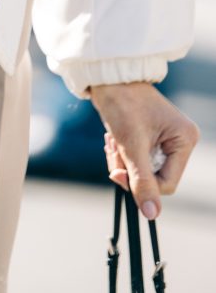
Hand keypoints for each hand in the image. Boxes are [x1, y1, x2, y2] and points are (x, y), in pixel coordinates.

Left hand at [89, 81, 198, 219]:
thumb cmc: (122, 105)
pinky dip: (123, 155)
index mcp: (185, 140)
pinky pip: (138, 160)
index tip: (118, 172)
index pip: (166, 184)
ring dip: (122, 162)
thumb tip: (152, 214)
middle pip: (154, 178)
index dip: (141, 184)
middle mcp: (180, 141)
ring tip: (112, 143)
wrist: (108, 78)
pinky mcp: (152, 138)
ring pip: (143, 171)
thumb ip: (142, 181)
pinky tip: (113, 141)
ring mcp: (166, 139)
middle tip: (113, 152)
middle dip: (129, 170)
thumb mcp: (131, 146)